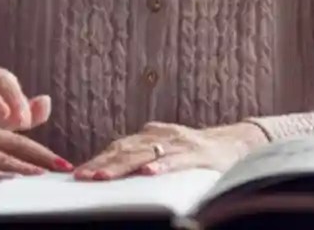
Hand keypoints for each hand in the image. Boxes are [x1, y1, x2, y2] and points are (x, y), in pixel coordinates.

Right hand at [0, 124, 72, 177]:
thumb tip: (6, 171)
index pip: (14, 140)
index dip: (38, 150)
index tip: (58, 161)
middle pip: (14, 145)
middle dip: (41, 156)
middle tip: (63, 166)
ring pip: (0, 157)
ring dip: (25, 167)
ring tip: (45, 175)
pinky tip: (11, 180)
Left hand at [73, 121, 268, 180]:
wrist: (235, 143)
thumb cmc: (193, 153)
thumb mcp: (163, 152)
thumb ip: (140, 158)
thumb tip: (106, 174)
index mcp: (149, 135)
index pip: (116, 148)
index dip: (96, 161)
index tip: (77, 175)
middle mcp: (160, 135)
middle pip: (125, 150)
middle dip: (102, 165)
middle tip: (83, 178)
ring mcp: (178, 143)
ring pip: (145, 154)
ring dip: (122, 167)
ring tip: (103, 178)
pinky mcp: (197, 153)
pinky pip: (177, 160)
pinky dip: (162, 166)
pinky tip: (149, 174)